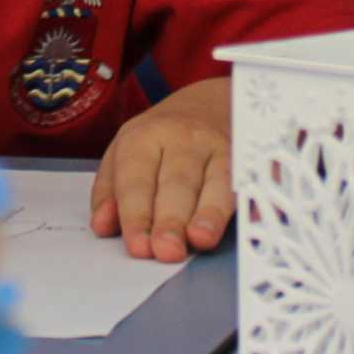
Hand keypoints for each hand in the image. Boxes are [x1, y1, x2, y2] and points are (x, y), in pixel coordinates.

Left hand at [91, 80, 233, 261]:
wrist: (209, 102)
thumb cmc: (160, 140)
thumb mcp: (124, 153)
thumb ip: (110, 191)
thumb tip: (102, 226)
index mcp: (144, 138)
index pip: (137, 181)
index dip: (137, 216)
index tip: (139, 248)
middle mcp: (184, 139)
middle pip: (176, 184)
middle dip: (170, 219)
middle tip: (166, 251)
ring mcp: (220, 146)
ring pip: (216, 182)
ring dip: (209, 213)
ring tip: (201, 240)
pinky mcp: (250, 157)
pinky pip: (250, 179)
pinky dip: (250, 199)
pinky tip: (248, 220)